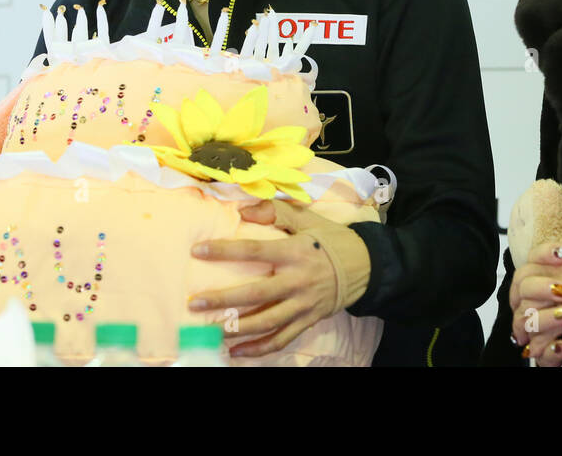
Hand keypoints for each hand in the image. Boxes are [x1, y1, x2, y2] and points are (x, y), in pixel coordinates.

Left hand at [187, 200, 370, 357]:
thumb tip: (243, 210)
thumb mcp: (307, 219)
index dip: (224, 251)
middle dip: (223, 299)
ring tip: (210, 331)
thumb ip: (275, 211)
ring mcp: (303, 304)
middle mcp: (297, 280)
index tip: (197, 251)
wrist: (366, 265)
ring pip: (266, 322)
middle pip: (255, 294)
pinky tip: (236, 351)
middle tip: (194, 302)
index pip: (254, 251)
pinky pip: (281, 339)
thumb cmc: (330, 240)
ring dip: (236, 328)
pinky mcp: (308, 320)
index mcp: (294, 252)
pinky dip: (258, 348)